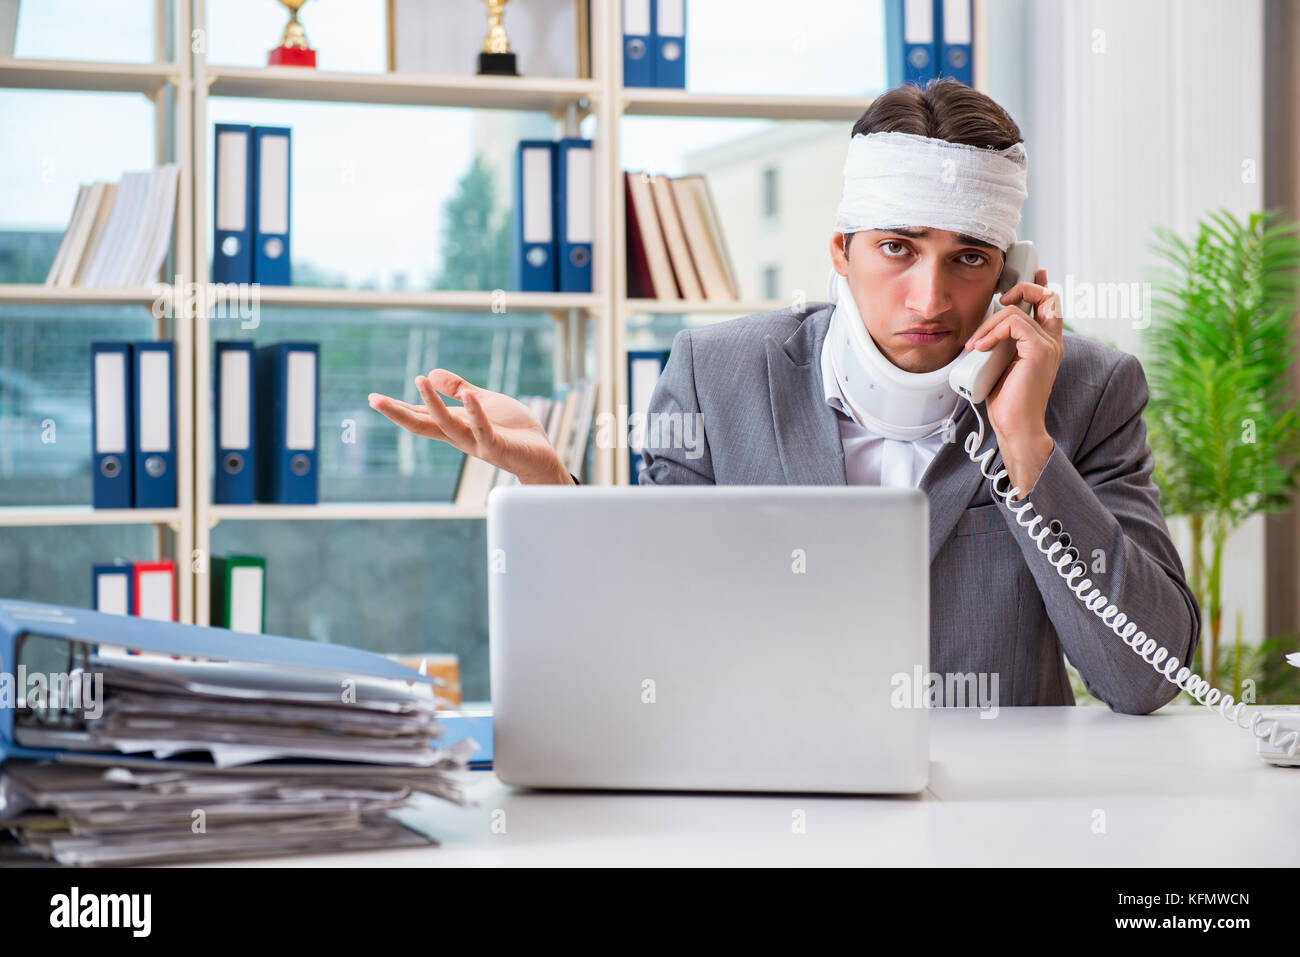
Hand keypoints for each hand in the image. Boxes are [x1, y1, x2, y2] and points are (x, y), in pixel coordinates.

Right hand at [368, 370, 571, 485]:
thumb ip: (460, 390)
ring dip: (433, 404)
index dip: (398, 408)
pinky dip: (474, 412)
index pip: (421, 417)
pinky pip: (483, 429)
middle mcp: (461, 437)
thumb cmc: (515, 431)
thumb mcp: (485, 402)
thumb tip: (432, 373)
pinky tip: (466, 395)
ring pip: (448, 426)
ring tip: (420, 380)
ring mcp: (477, 443)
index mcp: (456, 426)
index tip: (373, 398)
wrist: (543, 455)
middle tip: (374, 400)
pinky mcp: (498, 447)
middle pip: (424, 425)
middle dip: (398, 413)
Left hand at [963, 267, 1061, 495]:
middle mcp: (1052, 341)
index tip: (1019, 278)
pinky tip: (980, 347)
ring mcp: (1048, 345)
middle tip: (999, 298)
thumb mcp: (1000, 364)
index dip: (1036, 285)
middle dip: (1022, 287)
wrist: (1016, 427)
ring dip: (988, 324)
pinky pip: (1014, 323)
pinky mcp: (1039, 351)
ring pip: (1019, 310)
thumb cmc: (1006, 401)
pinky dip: (992, 331)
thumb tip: (982, 330)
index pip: (1048, 304)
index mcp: (1045, 343)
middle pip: (1047, 296)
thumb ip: (1000, 344)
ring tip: (975, 344)